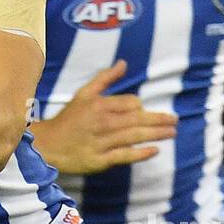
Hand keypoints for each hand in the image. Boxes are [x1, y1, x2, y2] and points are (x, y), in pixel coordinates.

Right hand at [31, 60, 176, 173]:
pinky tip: (154, 150)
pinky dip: (140, 153)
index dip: (140, 107)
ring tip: (172, 132)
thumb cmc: (69, 119)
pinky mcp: (100, 160)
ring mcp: (102, 142)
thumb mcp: (84, 94)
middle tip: (175, 120)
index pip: (130, 103)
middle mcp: (102, 123)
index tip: (144, 111)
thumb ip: (105, 78)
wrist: (48, 145)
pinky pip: (124, 156)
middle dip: (158, 119)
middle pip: (136, 119)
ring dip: (155, 134)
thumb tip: (124, 63)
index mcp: (99, 105)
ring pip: (133, 136)